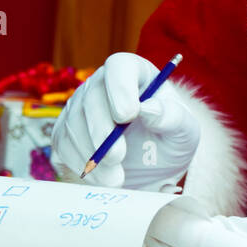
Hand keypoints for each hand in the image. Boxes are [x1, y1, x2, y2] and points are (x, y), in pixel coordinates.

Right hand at [51, 52, 199, 189]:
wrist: (152, 165)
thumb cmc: (170, 138)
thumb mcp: (183, 130)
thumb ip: (172, 117)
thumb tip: (149, 107)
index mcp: (134, 73)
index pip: (119, 67)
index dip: (120, 88)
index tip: (128, 115)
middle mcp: (102, 84)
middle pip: (91, 97)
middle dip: (102, 130)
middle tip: (118, 157)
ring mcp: (80, 106)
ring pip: (74, 123)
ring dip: (92, 154)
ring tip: (116, 178)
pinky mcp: (66, 131)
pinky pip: (63, 144)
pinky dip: (80, 164)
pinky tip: (102, 178)